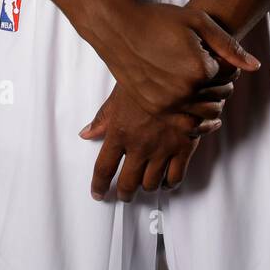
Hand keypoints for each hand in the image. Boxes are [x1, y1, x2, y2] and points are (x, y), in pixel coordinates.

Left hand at [79, 77, 236, 200]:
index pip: (103, 169)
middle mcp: (140, 146)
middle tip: (123, 195)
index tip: (98, 192)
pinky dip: (169, 183)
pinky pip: (175, 176)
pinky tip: (167, 181)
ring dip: (146, 188)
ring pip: (151, 183)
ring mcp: (162, 150)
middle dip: (124, 193)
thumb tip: (86, 132)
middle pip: (128, 183)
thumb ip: (103, 118)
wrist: (179, 74)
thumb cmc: (148, 79)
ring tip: (144, 186)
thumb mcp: (119, 96)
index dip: (99, 185)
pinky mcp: (183, 148)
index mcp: (120, 133)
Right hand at [86, 0, 258, 119]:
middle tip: (211, 69)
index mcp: (200, 69)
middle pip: (219, 95)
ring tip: (200, 83)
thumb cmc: (158, 19)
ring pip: (206, 114)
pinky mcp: (155, 109)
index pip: (229, 75)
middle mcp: (185, 91)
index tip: (216, 55)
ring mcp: (168, 104)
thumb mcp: (198, 22)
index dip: (227, 64)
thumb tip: (254, 66)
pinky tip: (195, 104)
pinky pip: (186, 124)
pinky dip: (196, 118)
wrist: (118, 28)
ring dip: (210, 101)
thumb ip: (228, 45)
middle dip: (221, 83)